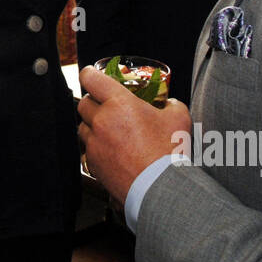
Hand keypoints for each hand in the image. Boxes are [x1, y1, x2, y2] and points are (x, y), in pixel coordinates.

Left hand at [77, 67, 192, 206]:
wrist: (159, 187)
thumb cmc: (168, 153)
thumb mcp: (178, 119)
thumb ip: (172, 105)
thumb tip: (170, 104)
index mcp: (119, 103)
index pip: (91, 78)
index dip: (90, 74)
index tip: (92, 75)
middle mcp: (102, 120)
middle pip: (84, 102)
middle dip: (93, 102)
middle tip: (107, 107)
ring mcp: (95, 143)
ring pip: (82, 126)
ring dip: (92, 125)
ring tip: (109, 131)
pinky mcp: (93, 162)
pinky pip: (87, 149)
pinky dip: (96, 147)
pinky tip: (111, 151)